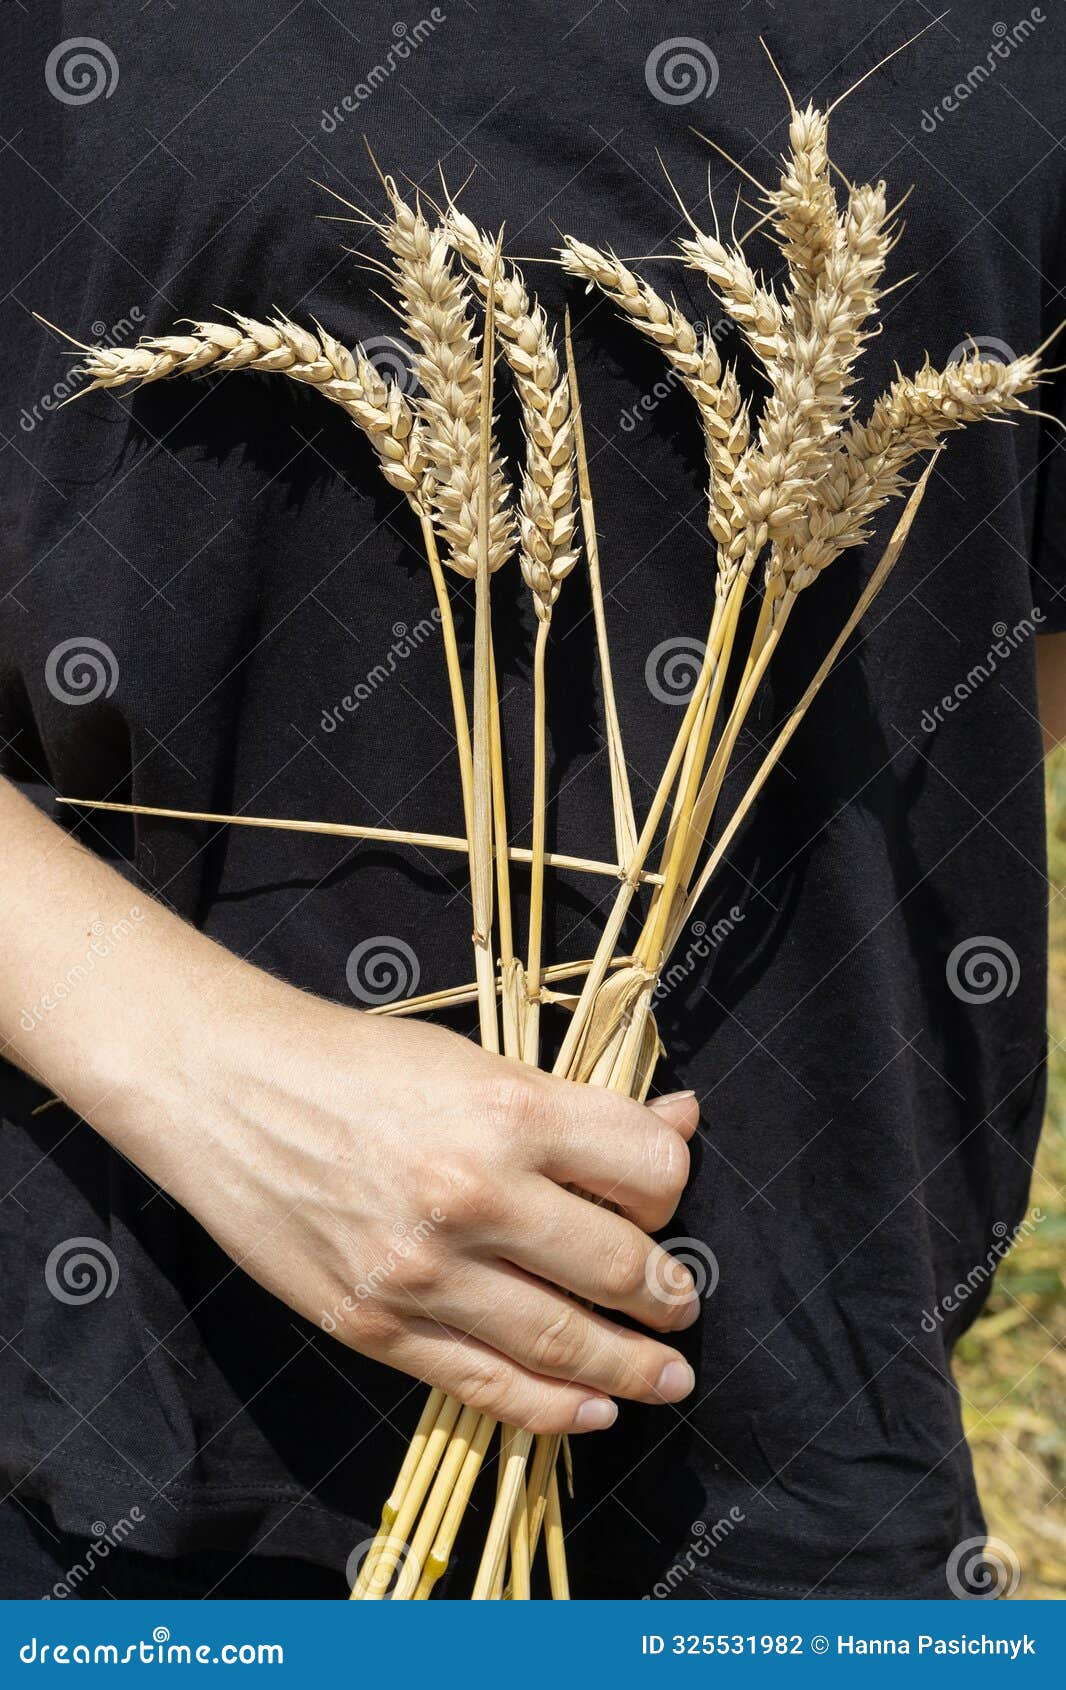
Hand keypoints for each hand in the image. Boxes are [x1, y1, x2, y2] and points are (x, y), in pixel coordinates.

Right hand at [0, 779, 700, 1436]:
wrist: (225, 1088)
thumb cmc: (353, 1062)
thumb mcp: (476, 1058)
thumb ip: (578, 1107)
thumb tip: (678, 1123)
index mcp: (509, 1110)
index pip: (649, 1171)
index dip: (671, 1188)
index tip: (661, 1200)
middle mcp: (474, 1193)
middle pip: (621, 1267)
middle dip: (668, 1293)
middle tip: (680, 1303)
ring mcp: (423, 1270)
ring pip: (566, 1342)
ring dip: (633, 1367)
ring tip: (667, 1376)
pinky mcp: (377, 1326)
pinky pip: (487, 1387)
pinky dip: (553, 1409)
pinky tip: (593, 1410)